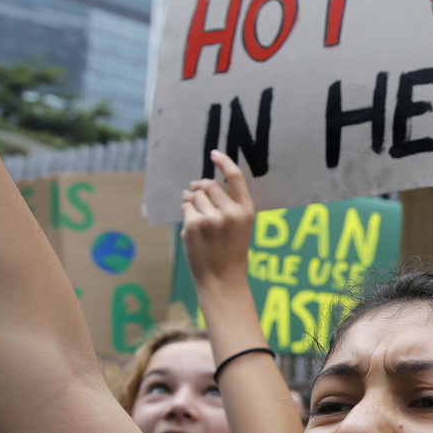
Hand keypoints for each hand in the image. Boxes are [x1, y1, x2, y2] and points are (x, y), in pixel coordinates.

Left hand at [181, 150, 254, 289]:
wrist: (222, 279)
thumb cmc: (231, 252)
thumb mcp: (240, 226)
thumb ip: (227, 205)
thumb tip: (196, 185)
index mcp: (246, 211)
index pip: (235, 177)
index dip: (224, 162)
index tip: (214, 153)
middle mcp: (231, 212)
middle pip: (210, 184)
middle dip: (201, 187)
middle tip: (196, 192)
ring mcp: (212, 218)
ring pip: (195, 195)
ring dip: (192, 201)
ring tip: (198, 218)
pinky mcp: (194, 225)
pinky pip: (186, 208)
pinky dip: (186, 213)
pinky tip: (193, 227)